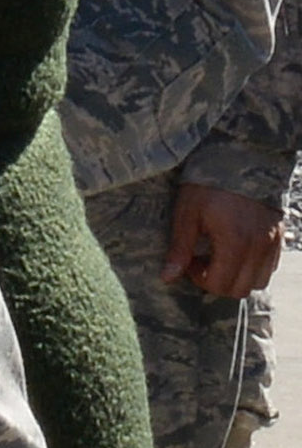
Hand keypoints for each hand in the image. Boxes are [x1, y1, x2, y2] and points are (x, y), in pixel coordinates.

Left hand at [166, 181, 287, 299]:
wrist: (241, 158)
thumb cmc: (208, 184)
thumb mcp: (187, 214)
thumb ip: (180, 248)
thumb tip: (167, 278)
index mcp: (235, 242)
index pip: (220, 284)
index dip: (200, 280)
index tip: (189, 262)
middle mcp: (259, 247)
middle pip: (241, 289)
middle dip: (217, 282)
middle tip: (202, 260)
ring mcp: (273, 243)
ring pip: (258, 281)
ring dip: (237, 277)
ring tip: (219, 255)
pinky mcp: (280, 236)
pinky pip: (270, 267)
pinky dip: (252, 268)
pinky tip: (235, 250)